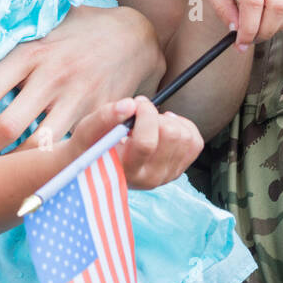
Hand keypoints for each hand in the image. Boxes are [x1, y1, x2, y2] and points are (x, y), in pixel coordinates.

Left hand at [0, 5, 165, 157]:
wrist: (135, 35)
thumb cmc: (81, 30)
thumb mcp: (45, 27)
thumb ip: (17, 48)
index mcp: (32, 53)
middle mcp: (52, 78)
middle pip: (6, 127)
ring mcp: (77, 100)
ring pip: (36, 147)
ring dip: (13, 164)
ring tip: (0, 169)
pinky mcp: (99, 116)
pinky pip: (68, 148)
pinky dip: (50, 162)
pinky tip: (38, 168)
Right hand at [64, 96, 201, 190]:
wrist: (95, 167)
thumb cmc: (91, 146)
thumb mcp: (88, 130)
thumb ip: (105, 116)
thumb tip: (130, 105)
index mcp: (126, 171)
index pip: (147, 142)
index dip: (145, 114)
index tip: (136, 104)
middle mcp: (150, 178)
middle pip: (172, 136)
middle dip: (157, 115)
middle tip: (140, 113)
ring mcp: (167, 176)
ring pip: (186, 137)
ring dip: (169, 121)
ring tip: (150, 122)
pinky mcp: (177, 170)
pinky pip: (194, 143)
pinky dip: (183, 127)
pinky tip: (164, 126)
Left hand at [192, 0, 282, 50]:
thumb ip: (222, 8)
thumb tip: (239, 31)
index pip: (252, 2)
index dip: (249, 28)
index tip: (240, 43)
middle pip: (277, 4)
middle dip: (265, 30)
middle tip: (252, 40)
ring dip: (280, 24)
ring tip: (263, 29)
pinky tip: (281, 19)